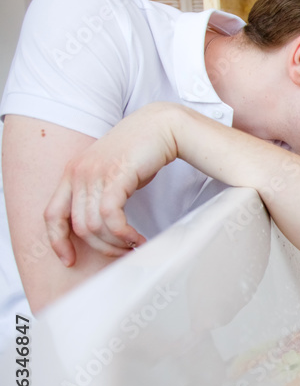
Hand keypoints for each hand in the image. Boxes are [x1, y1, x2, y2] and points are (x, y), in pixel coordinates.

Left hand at [44, 105, 177, 265]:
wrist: (162, 126)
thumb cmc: (142, 150)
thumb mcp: (111, 173)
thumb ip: (99, 193)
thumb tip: (101, 223)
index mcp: (72, 172)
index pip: (52, 214)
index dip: (57, 241)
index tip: (70, 259)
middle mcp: (78, 172)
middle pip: (78, 227)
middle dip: (102, 247)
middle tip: (122, 252)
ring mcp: (94, 173)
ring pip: (94, 225)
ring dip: (116, 243)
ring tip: (134, 245)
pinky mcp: (115, 176)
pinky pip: (110, 217)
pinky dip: (124, 233)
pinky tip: (137, 237)